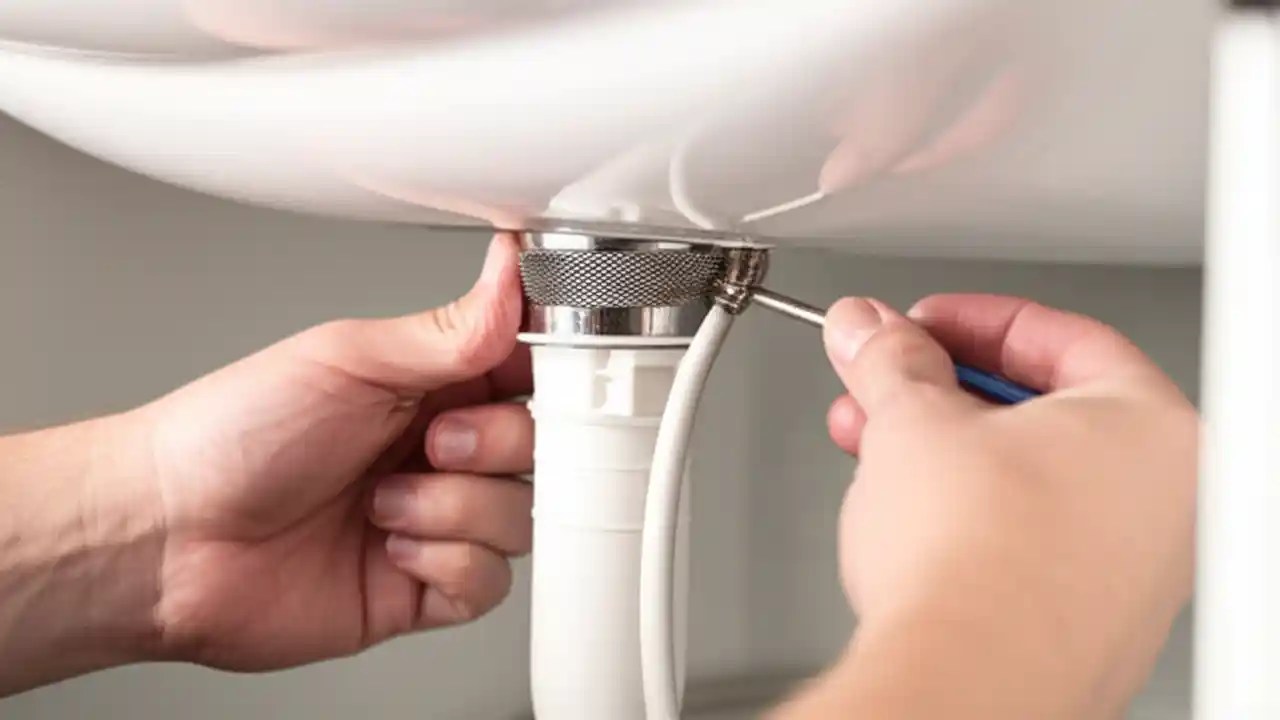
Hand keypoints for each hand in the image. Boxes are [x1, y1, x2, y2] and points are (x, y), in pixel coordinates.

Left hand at [131, 233, 532, 669]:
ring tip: (385, 502)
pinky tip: (391, 547)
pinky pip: (490, 580)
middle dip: (491, 446)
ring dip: (454, 508)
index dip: (549, 376)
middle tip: (430, 442)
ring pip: (521, 516)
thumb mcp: (347, 360)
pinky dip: (447, 561)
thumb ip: (448, 329)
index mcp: (429, 383)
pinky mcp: (426, 586)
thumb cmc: (229, 436)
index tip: (541, 376)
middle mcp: (440, 450)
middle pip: (540, 447)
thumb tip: (509, 271)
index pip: (529, 371)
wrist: (167, 539)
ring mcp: (436, 519)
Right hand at [775, 294, 1196, 719]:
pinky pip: (1026, 540)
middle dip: (939, 393)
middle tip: (883, 384)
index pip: (1060, 336)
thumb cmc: (975, 567)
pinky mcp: (1086, 621)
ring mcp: (1129, 570)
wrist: (963, 681)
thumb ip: (890, 359)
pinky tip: (910, 519)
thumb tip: (869, 331)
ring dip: (940, 453)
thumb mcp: (912, 420)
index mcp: (1152, 429)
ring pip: (1027, 478)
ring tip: (874, 450)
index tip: (916, 326)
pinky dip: (968, 517)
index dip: (970, 321)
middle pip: (1039, 410)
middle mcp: (1164, 501)